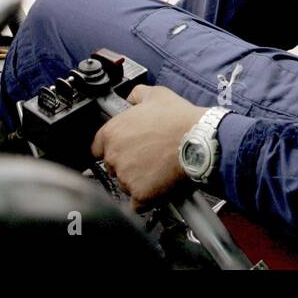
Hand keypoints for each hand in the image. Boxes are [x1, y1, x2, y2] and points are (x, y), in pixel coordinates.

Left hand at [91, 86, 206, 209]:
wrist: (199, 141)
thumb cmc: (179, 119)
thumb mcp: (155, 95)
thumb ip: (136, 95)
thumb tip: (131, 98)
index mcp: (112, 133)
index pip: (98, 148)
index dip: (114, 148)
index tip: (126, 150)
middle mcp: (114, 156)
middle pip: (112, 167)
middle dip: (127, 165)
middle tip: (148, 158)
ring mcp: (126, 178)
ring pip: (125, 185)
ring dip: (138, 181)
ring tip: (158, 170)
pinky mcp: (140, 195)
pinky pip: (138, 203)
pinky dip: (147, 198)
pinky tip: (159, 186)